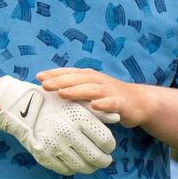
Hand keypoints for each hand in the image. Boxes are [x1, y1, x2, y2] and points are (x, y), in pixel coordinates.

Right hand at [0, 76, 115, 174]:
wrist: (22, 107)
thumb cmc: (54, 102)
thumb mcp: (76, 101)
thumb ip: (98, 111)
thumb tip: (118, 118)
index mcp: (79, 118)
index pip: (105, 140)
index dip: (110, 146)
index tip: (109, 146)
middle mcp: (68, 133)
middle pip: (96, 157)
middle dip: (103, 161)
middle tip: (105, 160)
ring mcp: (54, 146)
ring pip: (81, 166)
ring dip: (90, 167)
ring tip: (93, 164)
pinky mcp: (43, 156)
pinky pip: (65, 169)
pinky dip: (73, 169)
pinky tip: (76, 164)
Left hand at [38, 68, 154, 128]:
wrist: (139, 102)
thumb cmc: (109, 97)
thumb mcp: (90, 91)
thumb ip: (73, 91)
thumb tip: (49, 94)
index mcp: (89, 77)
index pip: (69, 72)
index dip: (55, 73)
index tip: (38, 76)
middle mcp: (98, 80)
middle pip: (78, 79)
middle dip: (61, 81)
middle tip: (44, 85)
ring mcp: (110, 91)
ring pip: (92, 89)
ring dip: (77, 90)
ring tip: (63, 93)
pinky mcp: (121, 103)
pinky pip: (112, 103)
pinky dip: (103, 103)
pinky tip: (94, 106)